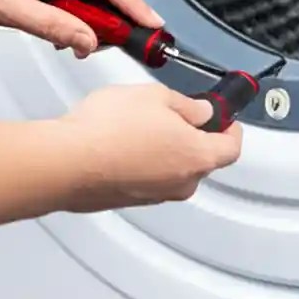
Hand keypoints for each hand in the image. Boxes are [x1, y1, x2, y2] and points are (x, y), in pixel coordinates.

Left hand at [0, 0, 163, 58]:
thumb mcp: (10, 10)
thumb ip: (54, 27)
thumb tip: (88, 42)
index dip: (136, 9)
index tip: (155, 28)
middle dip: (113, 17)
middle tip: (100, 47)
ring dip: (95, 11)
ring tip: (73, 37)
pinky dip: (83, 1)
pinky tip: (66, 20)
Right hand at [57, 84, 243, 210]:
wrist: (67, 162)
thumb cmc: (108, 130)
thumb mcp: (155, 96)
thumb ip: (186, 105)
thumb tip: (199, 112)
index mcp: (198, 156)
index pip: (231, 148)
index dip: (231, 129)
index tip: (225, 118)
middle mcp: (181, 183)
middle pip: (202, 160)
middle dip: (194, 137)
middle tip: (177, 114)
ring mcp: (155, 196)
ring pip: (172, 171)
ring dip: (165, 151)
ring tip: (139, 125)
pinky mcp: (130, 201)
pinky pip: (147, 179)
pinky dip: (142, 163)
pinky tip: (121, 143)